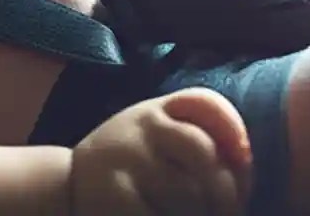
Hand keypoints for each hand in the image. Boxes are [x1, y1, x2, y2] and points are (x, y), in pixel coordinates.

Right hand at [71, 89, 250, 215]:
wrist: (65, 185)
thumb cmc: (128, 167)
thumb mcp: (154, 138)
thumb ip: (195, 138)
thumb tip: (243, 166)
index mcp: (155, 112)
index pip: (202, 104)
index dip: (232, 128)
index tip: (243, 158)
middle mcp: (139, 127)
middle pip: (204, 154)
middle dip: (227, 191)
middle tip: (226, 211)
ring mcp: (126, 160)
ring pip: (190, 193)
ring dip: (199, 214)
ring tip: (185, 213)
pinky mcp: (115, 195)